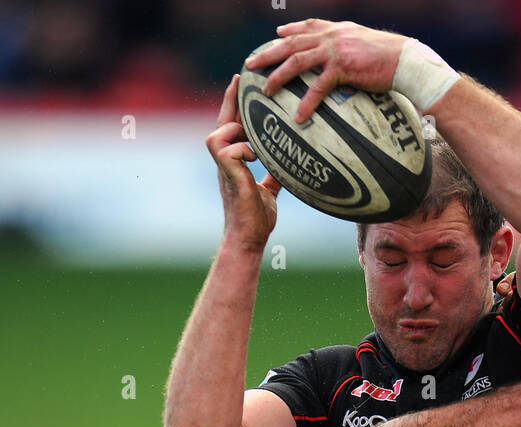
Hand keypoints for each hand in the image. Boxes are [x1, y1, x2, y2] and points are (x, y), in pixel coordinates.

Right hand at [206, 75, 280, 250]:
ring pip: (218, 133)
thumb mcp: (269, 190)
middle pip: (222, 121)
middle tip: (243, 80)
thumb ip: (273, 175)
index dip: (234, 103)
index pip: (231, 126)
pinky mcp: (228, 175)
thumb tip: (289, 165)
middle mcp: (225, 160)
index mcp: (233, 161)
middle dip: (232, 100)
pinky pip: (229, 150)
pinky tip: (256, 159)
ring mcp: (224, 167)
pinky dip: (244, 150)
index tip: (242, 82)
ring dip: (236, 129)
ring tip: (254, 136)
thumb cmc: (257, 219)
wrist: (249, 239)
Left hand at [245, 20, 404, 121]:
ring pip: (297, 61)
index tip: (276, 35)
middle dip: (269, 53)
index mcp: (335, 29)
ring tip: (266, 91)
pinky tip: (299, 117)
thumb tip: (342, 50)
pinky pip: (318, 87)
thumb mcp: (364, 42)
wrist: (405, 60)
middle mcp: (331, 36)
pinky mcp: (343, 68)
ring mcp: (334, 50)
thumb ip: (348, 43)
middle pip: (291, 43)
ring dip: (279, 76)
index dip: (289, 30)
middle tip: (250, 64)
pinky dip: (307, 102)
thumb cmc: (389, 57)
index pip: (306, 26)